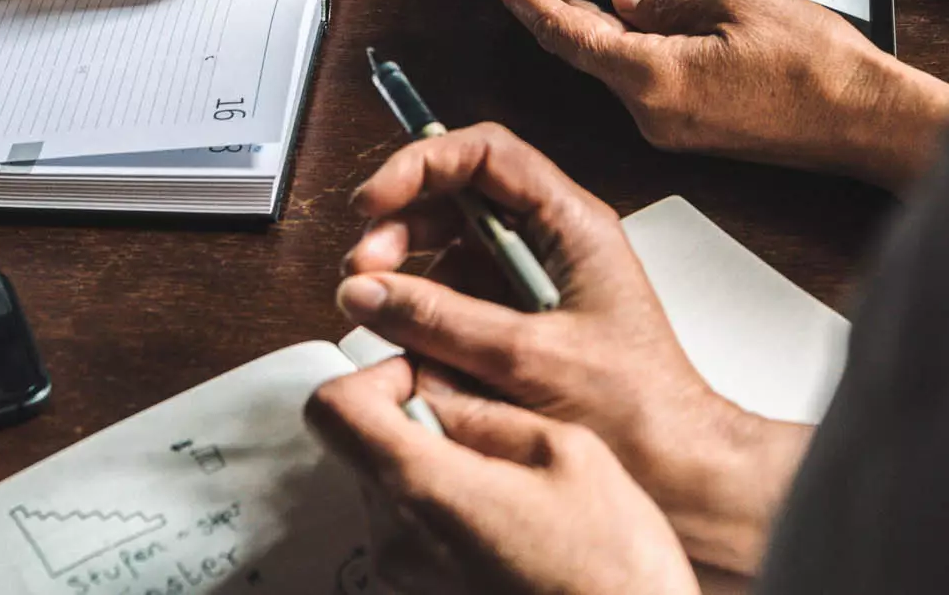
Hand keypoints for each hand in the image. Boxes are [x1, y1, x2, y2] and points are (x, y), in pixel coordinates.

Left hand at [308, 359, 696, 594]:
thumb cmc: (614, 568)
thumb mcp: (567, 454)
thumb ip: (486, 410)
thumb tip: (437, 384)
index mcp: (425, 490)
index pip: (334, 408)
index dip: (377, 374)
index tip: (430, 377)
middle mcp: (396, 538)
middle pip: (362, 441)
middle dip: (416, 416)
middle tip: (491, 425)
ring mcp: (404, 574)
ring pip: (388, 478)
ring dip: (435, 459)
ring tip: (512, 479)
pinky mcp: (422, 593)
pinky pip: (411, 520)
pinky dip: (446, 499)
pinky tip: (510, 514)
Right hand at [332, 122, 811, 573]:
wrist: (682, 470)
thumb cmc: (636, 411)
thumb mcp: (527, 358)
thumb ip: (442, 320)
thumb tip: (366, 291)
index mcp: (572, 224)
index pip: (486, 154)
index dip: (420, 166)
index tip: (373, 203)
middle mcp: (552, 242)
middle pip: (459, 199)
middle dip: (401, 227)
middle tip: (361, 271)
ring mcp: (535, 283)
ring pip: (452, 251)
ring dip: (406, 273)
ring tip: (370, 309)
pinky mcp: (522, 324)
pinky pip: (459, 300)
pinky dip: (424, 315)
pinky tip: (403, 343)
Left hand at [488, 0, 948, 190]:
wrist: (866, 120)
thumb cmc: (815, 65)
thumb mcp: (735, 4)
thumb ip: (668, 2)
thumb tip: (625, 2)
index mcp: (654, 79)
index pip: (569, 36)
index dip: (528, 3)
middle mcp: (653, 115)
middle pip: (589, 56)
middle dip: (562, 14)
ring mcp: (675, 131)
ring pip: (620, 72)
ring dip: (603, 34)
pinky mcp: (697, 135)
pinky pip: (650, 87)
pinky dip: (636, 55)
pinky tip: (643, 27)